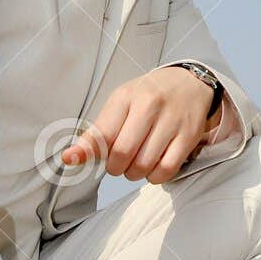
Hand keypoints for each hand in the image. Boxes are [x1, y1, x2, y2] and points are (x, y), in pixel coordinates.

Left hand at [61, 65, 214, 184]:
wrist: (189, 83)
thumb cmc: (149, 97)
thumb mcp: (120, 104)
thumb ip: (98, 132)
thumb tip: (71, 158)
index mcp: (126, 97)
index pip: (102, 133)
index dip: (87, 153)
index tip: (72, 160)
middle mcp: (149, 106)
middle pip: (122, 153)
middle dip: (115, 167)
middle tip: (118, 162)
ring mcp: (171, 121)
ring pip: (144, 165)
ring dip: (134, 173)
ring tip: (136, 163)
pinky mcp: (188, 136)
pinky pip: (166, 170)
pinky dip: (154, 176)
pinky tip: (153, 167)